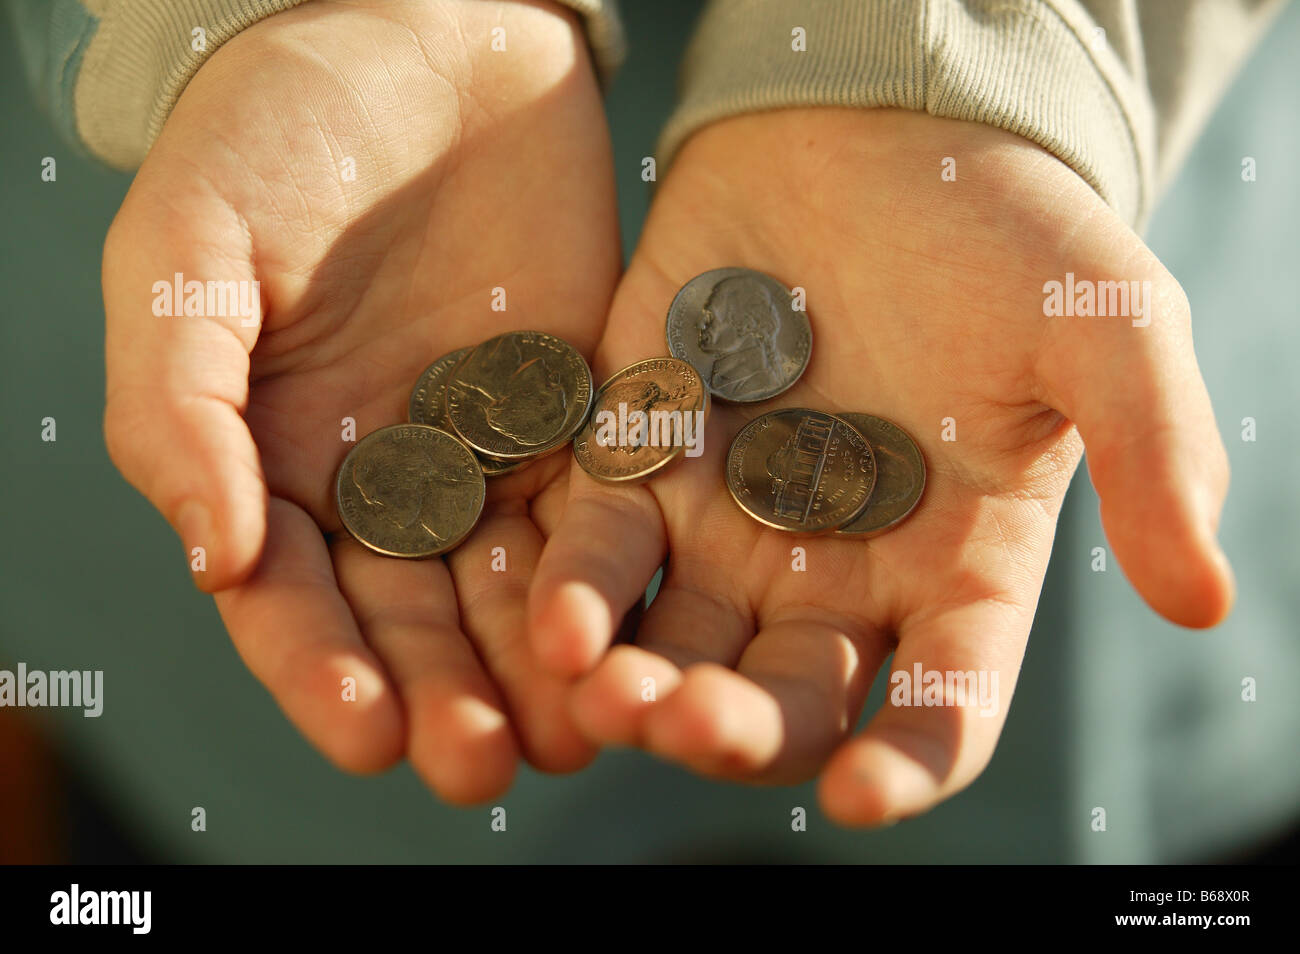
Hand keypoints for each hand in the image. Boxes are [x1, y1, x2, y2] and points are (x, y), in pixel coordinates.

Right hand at [102, 0, 617, 799]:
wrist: (423, 39)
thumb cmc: (278, 134)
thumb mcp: (189, 253)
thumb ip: (182, 405)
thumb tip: (215, 559)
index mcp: (275, 464)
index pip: (292, 601)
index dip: (321, 672)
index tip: (366, 733)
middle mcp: (384, 483)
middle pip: (412, 621)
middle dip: (443, 698)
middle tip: (478, 769)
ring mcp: (490, 456)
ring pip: (512, 589)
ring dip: (536, 669)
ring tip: (568, 738)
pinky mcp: (584, 417)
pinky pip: (599, 511)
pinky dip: (612, 578)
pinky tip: (634, 638)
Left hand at [527, 109, 1233, 823]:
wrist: (877, 131)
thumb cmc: (1006, 231)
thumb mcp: (1106, 328)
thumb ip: (1156, 456)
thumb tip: (1208, 601)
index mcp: (956, 567)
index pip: (939, 699)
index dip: (909, 759)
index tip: (865, 797)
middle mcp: (837, 569)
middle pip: (787, 694)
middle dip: (742, 728)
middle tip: (700, 726)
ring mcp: (730, 522)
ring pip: (680, 641)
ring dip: (642, 684)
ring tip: (609, 698)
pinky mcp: (642, 457)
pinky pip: (600, 544)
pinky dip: (579, 588)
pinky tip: (558, 625)